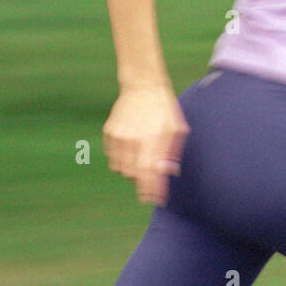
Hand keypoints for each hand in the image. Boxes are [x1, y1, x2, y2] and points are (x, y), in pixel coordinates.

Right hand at [102, 87, 189, 206]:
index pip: (149, 174)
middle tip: (149, 182)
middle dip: (142, 183)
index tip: (154, 200)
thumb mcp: (176, 128)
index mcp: (151, 140)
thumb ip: (171, 152)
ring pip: (120, 169)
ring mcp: (118, 137)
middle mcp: (133, 141)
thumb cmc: (164, 107)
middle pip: (133, 175)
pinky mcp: (110, 133)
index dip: (151, 190)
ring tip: (141, 163)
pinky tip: (131, 151)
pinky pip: (112, 157)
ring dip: (131, 172)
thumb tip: (168, 173)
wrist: (142, 85)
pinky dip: (121, 160)